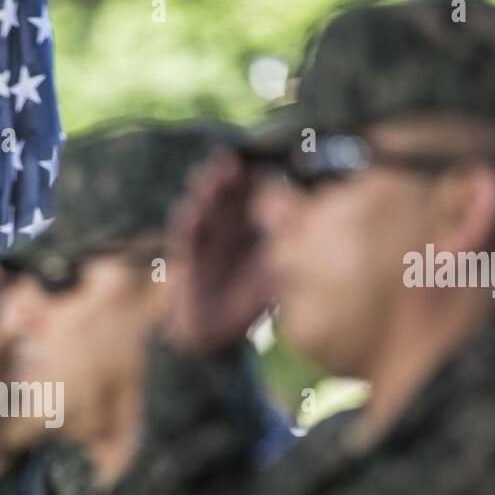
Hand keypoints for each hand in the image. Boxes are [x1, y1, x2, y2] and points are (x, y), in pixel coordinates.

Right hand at [164, 151, 274, 352]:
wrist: (213, 335)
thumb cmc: (250, 304)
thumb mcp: (279, 277)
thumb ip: (289, 253)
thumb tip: (307, 227)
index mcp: (256, 226)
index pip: (258, 193)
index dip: (257, 176)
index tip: (260, 160)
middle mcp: (231, 226)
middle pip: (230, 192)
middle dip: (229, 175)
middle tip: (231, 160)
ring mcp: (208, 238)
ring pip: (207, 207)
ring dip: (208, 191)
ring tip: (212, 178)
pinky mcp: (187, 256)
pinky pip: (186, 238)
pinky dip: (188, 226)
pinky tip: (191, 215)